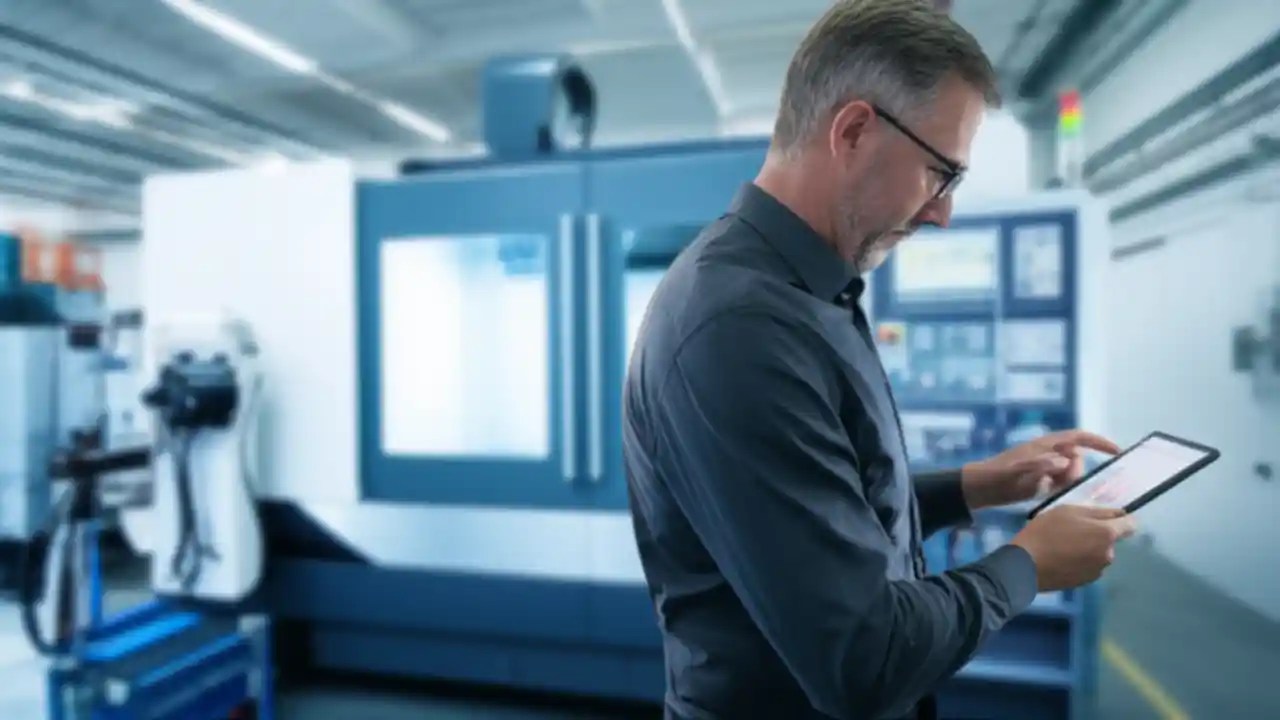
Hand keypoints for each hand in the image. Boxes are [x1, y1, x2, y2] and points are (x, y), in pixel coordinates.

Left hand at [961, 429, 1120, 509]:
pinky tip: (1047, 493)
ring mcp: (1044, 464)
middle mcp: (1048, 451)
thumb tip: (1066, 460)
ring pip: (1069, 471)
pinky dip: (1059, 487)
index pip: (1079, 437)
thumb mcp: (1021, 471)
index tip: (1117, 452)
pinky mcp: (1039, 477)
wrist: (980, 488)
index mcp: (1046, 444)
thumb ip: (1044, 465)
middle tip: (1061, 483)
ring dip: (1066, 481)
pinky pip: (1059, 481)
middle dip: (1076, 470)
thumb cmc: (1000, 477)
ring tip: (1048, 488)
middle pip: (1076, 456)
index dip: (1099, 442)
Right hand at [1010, 504, 1137, 590]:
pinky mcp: (1086, 582)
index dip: (1120, 518)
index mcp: (1107, 534)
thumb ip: (1098, 512)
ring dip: (1088, 549)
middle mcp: (1109, 554)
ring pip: (1099, 553)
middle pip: (1110, 540)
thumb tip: (1121, 513)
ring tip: (1063, 546)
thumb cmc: (1045, 532)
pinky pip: (1089, 566)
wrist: (1026, 566)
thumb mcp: (1068, 511)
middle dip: (1097, 534)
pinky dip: (1080, 562)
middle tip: (1071, 530)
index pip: (1130, 524)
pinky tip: (1061, 560)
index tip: (1102, 517)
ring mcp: (1098, 570)